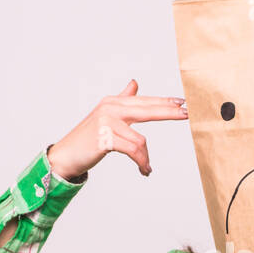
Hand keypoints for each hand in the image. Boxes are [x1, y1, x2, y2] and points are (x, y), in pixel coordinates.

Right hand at [46, 79, 187, 179]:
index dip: (165, 102)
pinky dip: (141, 162)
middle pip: (148, 110)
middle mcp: (111, 108)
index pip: (145, 101)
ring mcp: (107, 123)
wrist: (65, 156)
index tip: (184, 103)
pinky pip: (133, 151)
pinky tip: (144, 170)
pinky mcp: (104, 139)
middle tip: (188, 114)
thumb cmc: (87, 138)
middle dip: (170, 112)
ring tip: (146, 168)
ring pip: (141, 140)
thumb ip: (122, 99)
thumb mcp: (106, 115)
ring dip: (146, 158)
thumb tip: (135, 82)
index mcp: (113, 102)